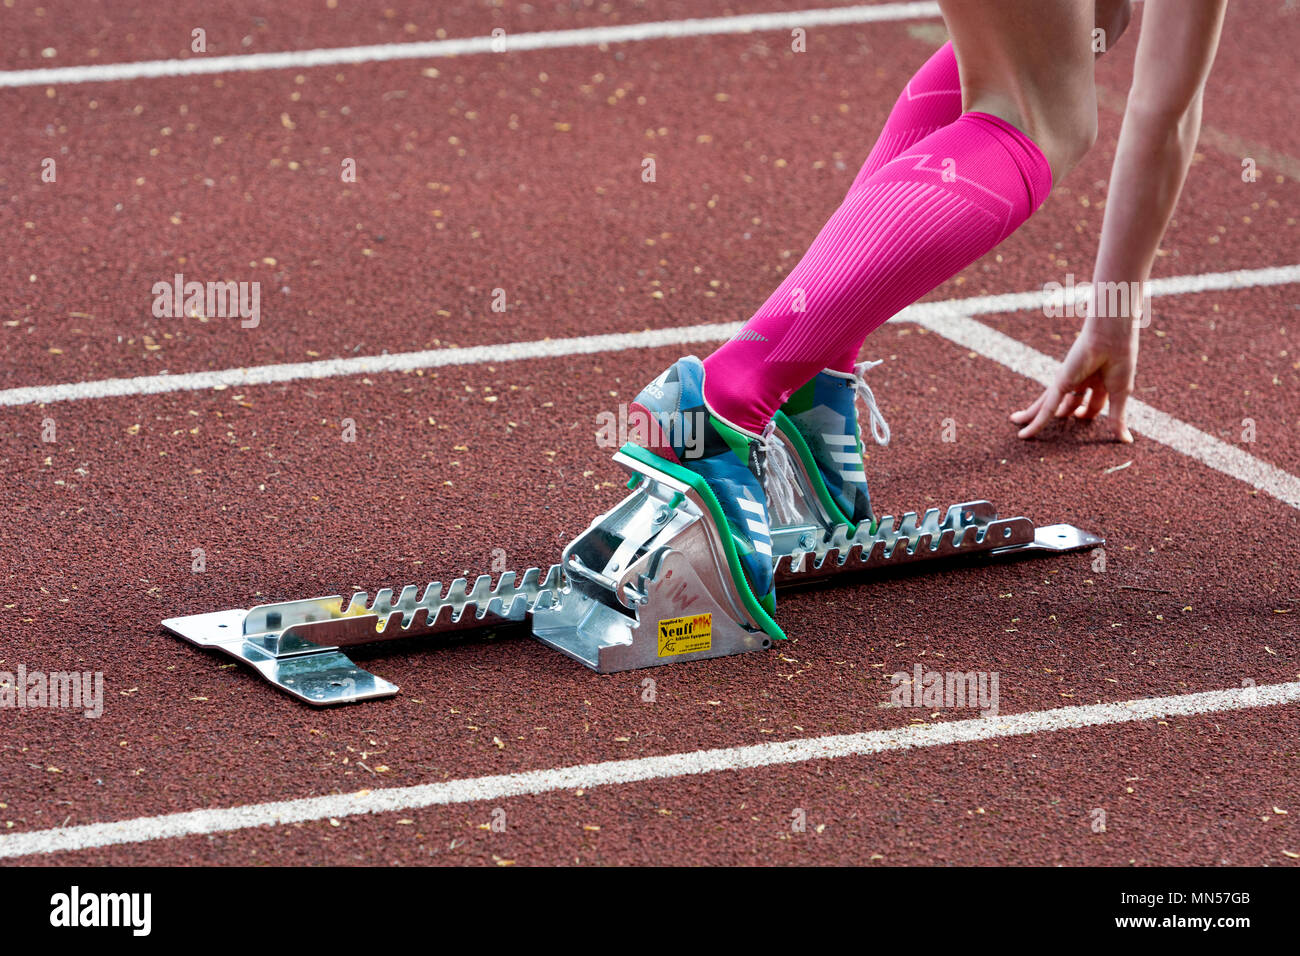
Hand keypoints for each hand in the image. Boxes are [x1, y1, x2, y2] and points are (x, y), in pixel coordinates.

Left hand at [1010, 318, 1137, 442]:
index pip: (1092, 405)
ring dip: (1033, 418)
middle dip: (1061, 416)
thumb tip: (1127, 441)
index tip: (1084, 421)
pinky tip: (1024, 433)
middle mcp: (1080, 381)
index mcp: (1100, 382)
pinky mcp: (1058, 384)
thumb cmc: (1121, 360)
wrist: (1112, 336)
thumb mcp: (1120, 394)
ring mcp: (1067, 382)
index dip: (1089, 415)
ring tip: (1019, 427)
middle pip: (1065, 405)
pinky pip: (1046, 409)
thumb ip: (1118, 419)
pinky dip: (1036, 422)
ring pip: (1047, 406)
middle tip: (1053, 428)